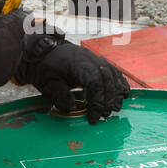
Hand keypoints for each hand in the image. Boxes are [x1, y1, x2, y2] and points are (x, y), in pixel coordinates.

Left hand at [15, 20, 130, 122]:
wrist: (43, 51)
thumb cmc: (45, 67)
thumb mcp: (47, 83)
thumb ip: (60, 96)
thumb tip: (72, 108)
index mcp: (77, 63)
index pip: (95, 81)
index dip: (97, 101)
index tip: (94, 116)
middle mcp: (90, 58)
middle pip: (107, 78)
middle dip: (108, 99)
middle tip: (105, 115)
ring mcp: (95, 58)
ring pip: (113, 74)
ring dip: (116, 92)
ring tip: (115, 108)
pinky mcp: (97, 61)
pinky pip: (113, 71)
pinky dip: (120, 82)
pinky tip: (122, 94)